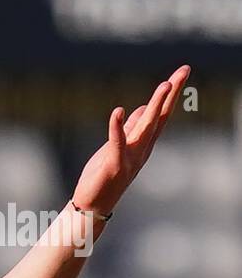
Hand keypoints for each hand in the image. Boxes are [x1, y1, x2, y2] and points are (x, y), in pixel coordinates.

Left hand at [72, 64, 189, 217]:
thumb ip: (130, 129)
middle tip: (184, 70)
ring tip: (165, 84)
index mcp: (143, 144)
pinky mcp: (114, 163)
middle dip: (171, 93)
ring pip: (146, 126)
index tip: (180, 73)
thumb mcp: (118, 147)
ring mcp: (130, 157)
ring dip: (156, 105)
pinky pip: (117, 142)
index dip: (170, 94)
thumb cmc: (103, 177)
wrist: (92, 206)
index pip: (160, 114)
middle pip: (160, 116)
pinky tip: (118, 110)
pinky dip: (117, 126)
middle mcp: (142, 149)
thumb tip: (141, 108)